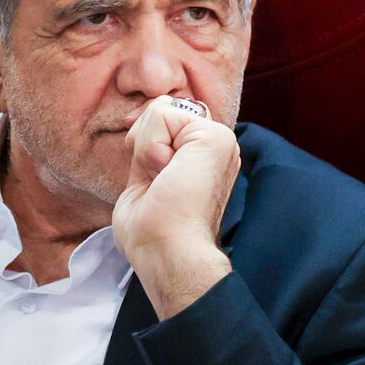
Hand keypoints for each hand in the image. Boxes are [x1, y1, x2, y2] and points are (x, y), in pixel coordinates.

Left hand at [112, 96, 239, 318]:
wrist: (168, 252)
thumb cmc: (152, 232)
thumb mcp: (144, 177)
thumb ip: (150, 146)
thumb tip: (148, 112)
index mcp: (202, 159)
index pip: (164, 122)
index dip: (144, 140)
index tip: (150, 179)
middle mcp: (216, 148)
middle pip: (161, 112)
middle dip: (144, 145)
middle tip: (159, 184)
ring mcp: (221, 141)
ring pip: (160, 112)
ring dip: (147, 150)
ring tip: (164, 181)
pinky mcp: (216, 138)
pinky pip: (163, 115)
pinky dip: (151, 147)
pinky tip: (166, 174)